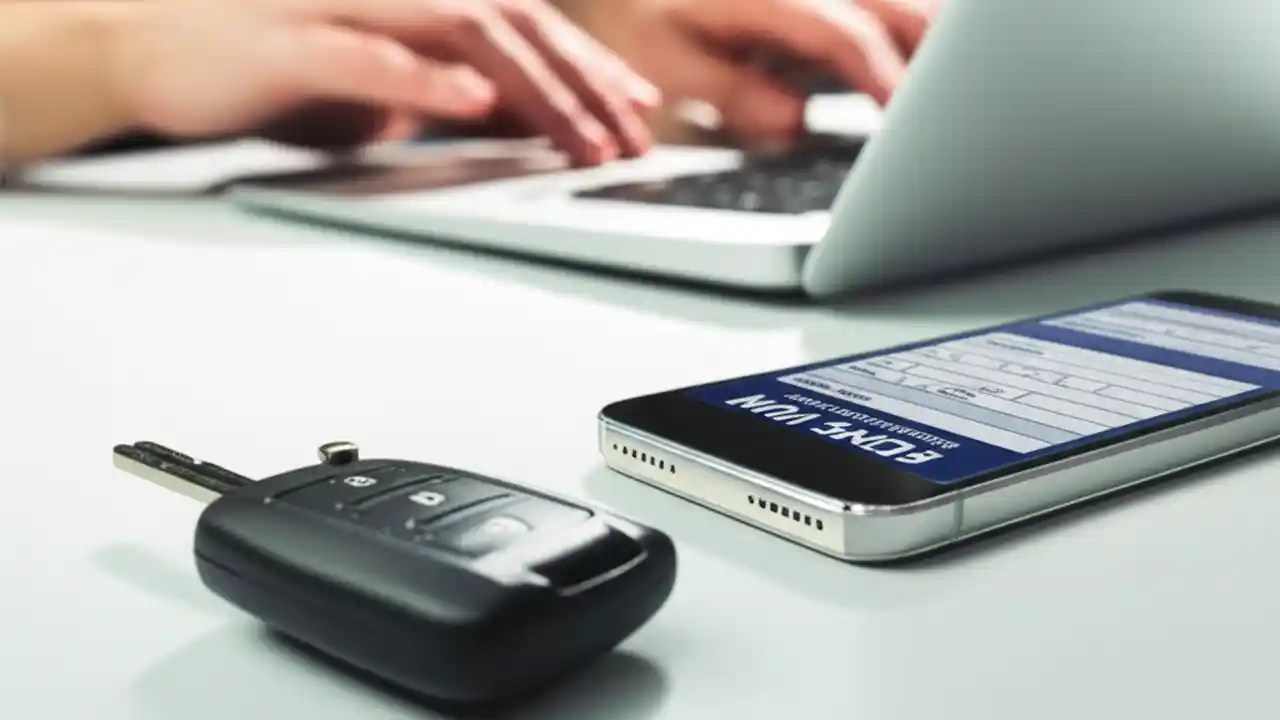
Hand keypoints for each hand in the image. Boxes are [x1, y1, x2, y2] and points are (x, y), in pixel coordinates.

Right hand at [110, 0, 660, 164]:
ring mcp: (349, 7)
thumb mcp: (383, 88)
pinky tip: (478, 100)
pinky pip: (373, 54)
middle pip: (514, 23)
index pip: (526, 25)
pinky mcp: (297, 40)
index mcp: (421, 0)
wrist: (156, 50)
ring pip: (464, 32)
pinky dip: (429, 78)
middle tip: (630, 136)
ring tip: (581, 136)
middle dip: (583, 84)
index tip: (637, 108)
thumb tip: (515, 118)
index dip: (588, 66)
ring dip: (533, 88)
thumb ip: (447, 95)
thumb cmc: (274, 66)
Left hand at [570, 0, 940, 143]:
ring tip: (955, 91)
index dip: (882, 78)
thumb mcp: (669, 57)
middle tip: (955, 113)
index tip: (907, 119)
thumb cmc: (651, 10)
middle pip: (898, 7)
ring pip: (905, 0)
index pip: (845, 34)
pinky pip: (887, 6)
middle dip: (935, 58)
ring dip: (934, 39)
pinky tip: (934, 61)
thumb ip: (730, 90)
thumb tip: (794, 122)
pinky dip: (914, 28)